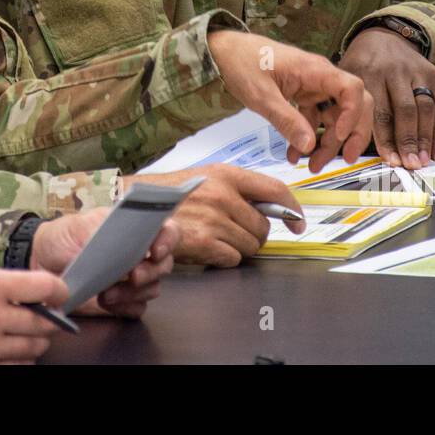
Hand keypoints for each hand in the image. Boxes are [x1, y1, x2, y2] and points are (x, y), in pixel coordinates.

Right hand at [0, 264, 67, 363]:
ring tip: (32, 330)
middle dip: (52, 317)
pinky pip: (15, 366)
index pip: (42, 287)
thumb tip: (27, 289)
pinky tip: (15, 348)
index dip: (58, 289)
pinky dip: (22, 358)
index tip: (60, 290)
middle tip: (50, 312)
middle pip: (43, 322)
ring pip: (33, 347)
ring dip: (38, 339)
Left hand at [30, 208, 176, 318]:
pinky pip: (137, 308)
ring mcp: (132, 279)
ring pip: (152, 289)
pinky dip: (125, 308)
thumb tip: (118, 243)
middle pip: (164, 264)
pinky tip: (107, 303)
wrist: (40, 260)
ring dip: (133, 293)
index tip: (156, 251)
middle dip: (151, 272)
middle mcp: (139, 254)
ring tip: (107, 294)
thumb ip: (100, 232)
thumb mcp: (77, 226)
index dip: (168, 239)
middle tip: (132, 276)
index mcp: (134, 229)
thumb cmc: (63, 237)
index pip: (167, 230)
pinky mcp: (122, 300)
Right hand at [123, 164, 305, 266]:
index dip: (292, 209)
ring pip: (251, 246)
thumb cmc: (174, 193)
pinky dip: (224, 258)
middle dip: (255, 234)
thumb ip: (241, 189)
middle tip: (236, 231)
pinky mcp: (204, 242)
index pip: (275, 190)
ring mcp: (214, 220)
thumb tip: (273, 208)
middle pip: (263, 227)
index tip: (298, 223)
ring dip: (239, 247)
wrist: (137, 206)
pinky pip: (234, 259)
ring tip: (217, 237)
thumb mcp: (208, 177)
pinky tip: (208, 247)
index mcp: (227, 174)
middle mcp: (223, 195)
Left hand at [207, 30, 373, 171]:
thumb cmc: (241, 64)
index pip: (352, 89)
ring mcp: (312, 87)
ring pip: (334, 117)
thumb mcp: (262, 96)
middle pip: (352, 105)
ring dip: (327, 142)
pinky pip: (314, 119)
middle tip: (345, 160)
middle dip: (352, 134)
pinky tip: (294, 154)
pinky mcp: (301, 95)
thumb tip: (310, 146)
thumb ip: (286, 120)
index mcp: (315, 70)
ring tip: (312, 166)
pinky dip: (307, 137)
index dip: (353, 114)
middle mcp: (320, 78)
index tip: (340, 136)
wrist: (223, 52)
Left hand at [339, 28, 434, 169]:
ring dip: (425, 138)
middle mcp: (393, 70)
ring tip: (424, 162)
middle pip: (404, 110)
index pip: (377, 110)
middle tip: (410, 165)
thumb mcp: (345, 77)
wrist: (384, 36)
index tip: (389, 161)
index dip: (384, 138)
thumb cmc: (359, 67)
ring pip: (424, 108)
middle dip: (407, 140)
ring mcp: (416, 71)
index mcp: (367, 72)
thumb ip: (344, 106)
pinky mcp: (433, 73)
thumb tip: (341, 147)